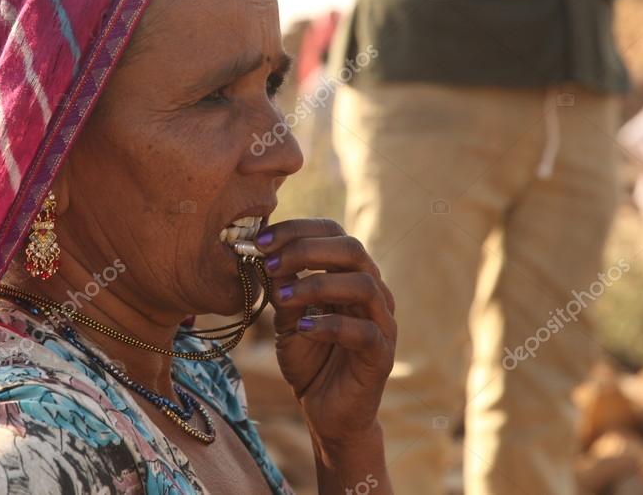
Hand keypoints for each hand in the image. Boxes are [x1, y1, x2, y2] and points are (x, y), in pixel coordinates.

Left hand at [257, 218, 395, 446]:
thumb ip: (283, 288)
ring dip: (316, 285)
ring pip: (363, 284)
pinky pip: (364, 331)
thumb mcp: (287, 319)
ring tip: (282, 298)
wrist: (327, 412)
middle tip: (270, 261)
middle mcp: (372, 292)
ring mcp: (382, 322)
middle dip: (306, 249)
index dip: (297, 230)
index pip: (333, 233)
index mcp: (350, 275)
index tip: (260, 240)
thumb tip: (265, 253)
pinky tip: (303, 329)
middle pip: (352, 249)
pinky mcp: (382, 354)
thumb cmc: (309, 358)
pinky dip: (330, 325)